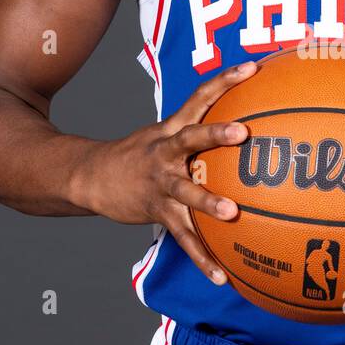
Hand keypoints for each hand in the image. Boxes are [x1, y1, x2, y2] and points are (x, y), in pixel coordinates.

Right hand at [72, 60, 258, 284]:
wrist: (91, 177)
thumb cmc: (142, 154)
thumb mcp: (165, 132)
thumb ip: (201, 126)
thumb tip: (250, 119)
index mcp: (172, 129)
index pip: (201, 97)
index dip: (225, 80)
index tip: (253, 67)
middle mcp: (166, 153)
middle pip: (192, 139)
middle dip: (216, 134)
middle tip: (243, 133)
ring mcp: (160, 184)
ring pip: (185, 192)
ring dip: (208, 202)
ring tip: (233, 213)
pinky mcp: (157, 212)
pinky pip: (184, 238)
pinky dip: (203, 259)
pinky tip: (223, 277)